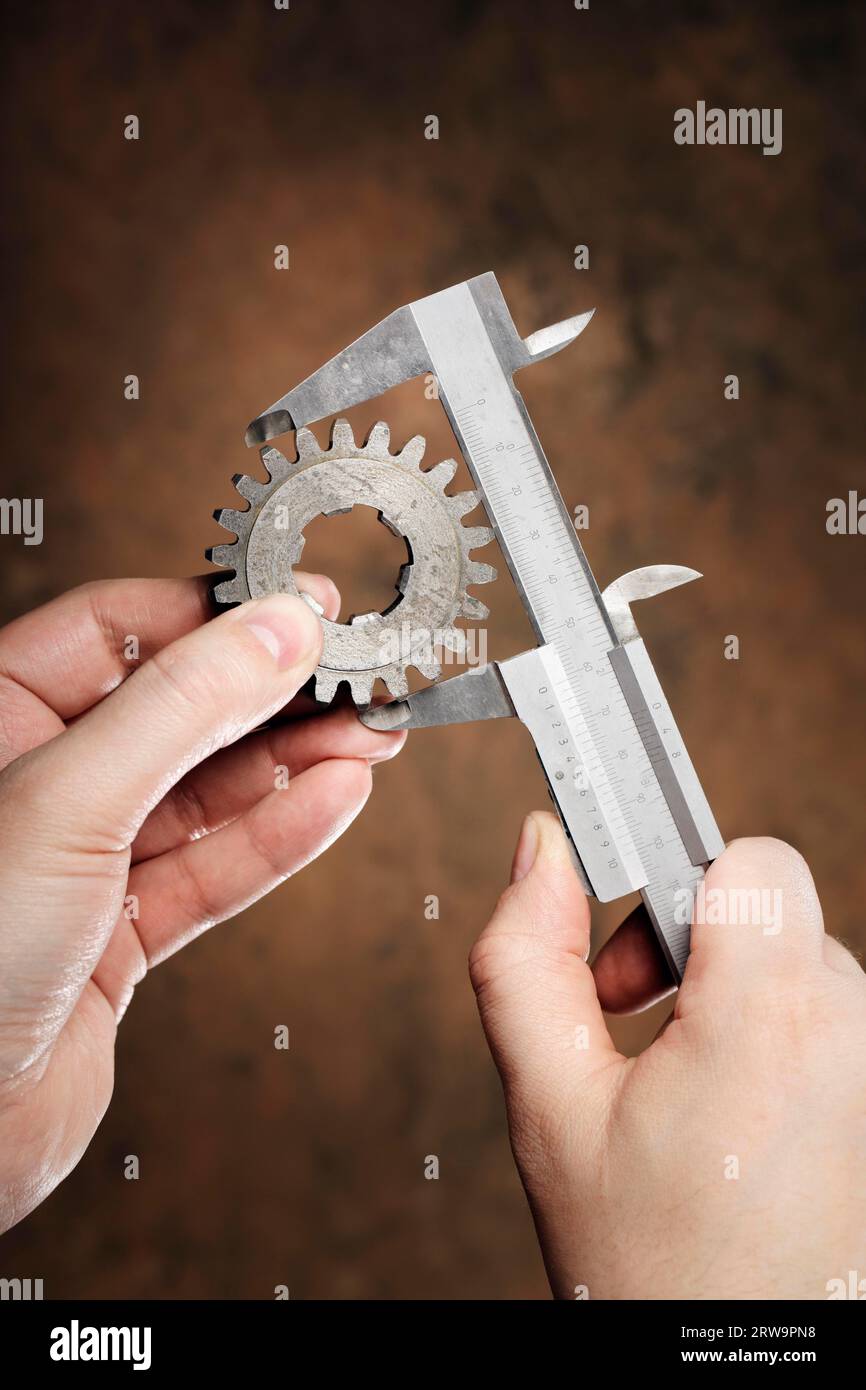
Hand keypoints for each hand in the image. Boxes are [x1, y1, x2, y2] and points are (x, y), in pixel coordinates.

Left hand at [0, 575, 404, 1231]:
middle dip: (276, 692)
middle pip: (179, 707)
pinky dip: (279, 835)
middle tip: (362, 673)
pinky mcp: (118, 933)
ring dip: (295, 761)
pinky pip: (213, 867)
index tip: (304, 605)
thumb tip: (277, 629)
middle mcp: (40, 780)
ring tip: (373, 730)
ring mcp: (82, 858)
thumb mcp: (68, 801)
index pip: (124, 628)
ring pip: (207, 789)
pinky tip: (336, 797)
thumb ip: (182, 708)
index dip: (219, 613)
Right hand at [470, 815, 865, 1298]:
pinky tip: (728, 1101)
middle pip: (765, 909)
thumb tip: (542, 852)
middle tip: (626, 1015)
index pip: (755, 859)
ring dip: (727, 991)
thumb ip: (528, 959)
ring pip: (795, 961)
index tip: (623, 909)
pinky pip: (828, 1015)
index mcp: (771, 1023)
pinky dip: (774, 1031)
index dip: (675, 877)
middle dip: (684, 944)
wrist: (726, 1365)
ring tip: (678, 1074)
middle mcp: (852, 1036)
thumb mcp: (549, 1104)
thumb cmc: (642, 1263)